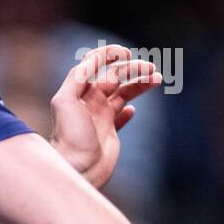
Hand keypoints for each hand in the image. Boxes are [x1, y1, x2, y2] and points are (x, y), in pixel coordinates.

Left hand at [49, 43, 161, 189]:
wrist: (78, 169)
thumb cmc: (69, 136)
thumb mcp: (66, 101)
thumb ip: (77, 78)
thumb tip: (92, 59)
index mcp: (80, 90)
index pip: (95, 63)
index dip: (110, 55)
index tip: (127, 54)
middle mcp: (90, 100)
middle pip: (115, 76)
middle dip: (133, 69)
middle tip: (152, 70)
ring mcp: (101, 116)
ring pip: (123, 93)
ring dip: (140, 84)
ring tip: (157, 79)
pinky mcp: (110, 133)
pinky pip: (121, 116)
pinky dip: (128, 110)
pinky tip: (132, 111)